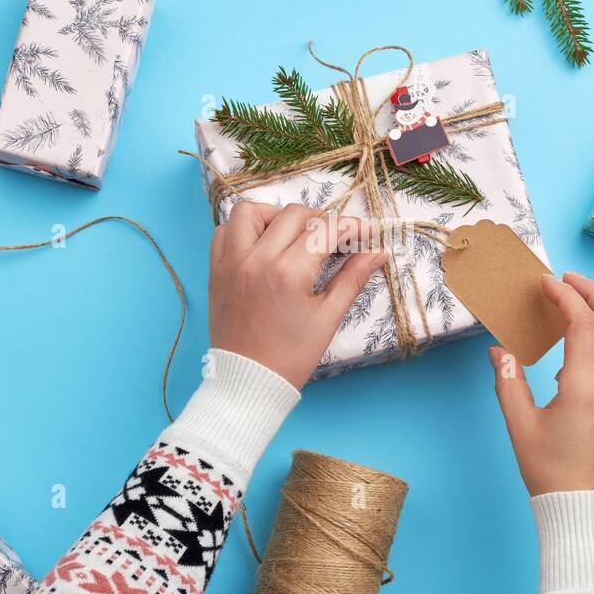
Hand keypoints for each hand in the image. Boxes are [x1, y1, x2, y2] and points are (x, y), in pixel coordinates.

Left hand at [208, 201, 386, 389]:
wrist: (247, 381)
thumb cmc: (290, 356)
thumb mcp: (328, 318)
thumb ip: (352, 279)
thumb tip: (377, 253)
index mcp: (288, 273)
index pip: (326, 231)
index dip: (352, 227)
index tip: (366, 233)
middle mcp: (256, 259)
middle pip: (294, 215)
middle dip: (322, 221)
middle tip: (336, 240)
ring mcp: (231, 263)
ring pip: (252, 211)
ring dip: (277, 215)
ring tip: (294, 235)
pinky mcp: (216, 270)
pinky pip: (225, 231)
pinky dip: (244, 228)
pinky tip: (263, 243)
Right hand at [487, 272, 593, 495]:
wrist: (583, 514)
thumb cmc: (549, 475)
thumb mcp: (520, 427)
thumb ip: (508, 382)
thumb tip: (499, 350)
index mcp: (586, 390)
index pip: (585, 326)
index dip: (567, 297)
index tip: (547, 283)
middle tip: (569, 279)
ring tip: (576, 303)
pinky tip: (578, 346)